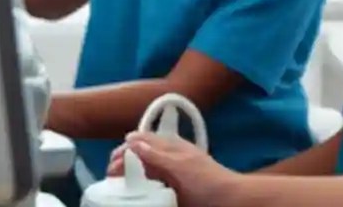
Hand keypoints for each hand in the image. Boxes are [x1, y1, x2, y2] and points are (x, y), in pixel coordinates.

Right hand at [107, 132, 239, 205]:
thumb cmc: (208, 181)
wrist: (230, 201)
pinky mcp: (173, 192)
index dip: (125, 149)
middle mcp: (169, 159)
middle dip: (123, 165)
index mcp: (172, 147)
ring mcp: (171, 176)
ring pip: (144, 173)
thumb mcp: (180, 165)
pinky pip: (152, 189)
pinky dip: (142, 191)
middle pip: (140, 158)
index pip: (142, 142)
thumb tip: (131, 141)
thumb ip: (157, 154)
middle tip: (111, 178)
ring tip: (118, 189)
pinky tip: (137, 196)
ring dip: (130, 179)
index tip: (111, 163)